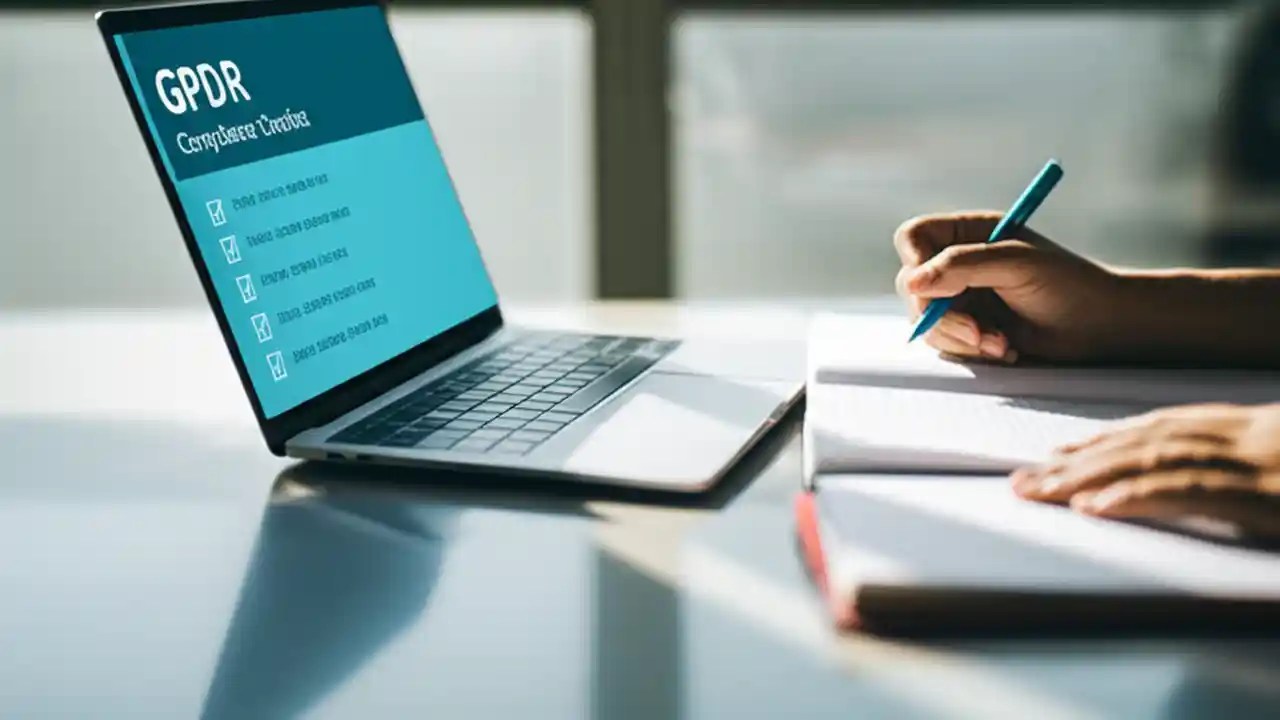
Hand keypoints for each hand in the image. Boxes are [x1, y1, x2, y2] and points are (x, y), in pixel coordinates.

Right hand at [893, 211, 1125, 362]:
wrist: (1100, 327)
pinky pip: (945, 343)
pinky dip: (972, 351)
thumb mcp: (1016, 264)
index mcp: (968, 232)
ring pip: (926, 320)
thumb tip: (912, 282)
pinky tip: (1006, 349)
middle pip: (913, 285)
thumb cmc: (1068, 284)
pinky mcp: (967, 329)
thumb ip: (962, 266)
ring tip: (1002, 344)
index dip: (914, 260)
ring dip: (961, 338)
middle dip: (943, 314)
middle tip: (977, 331)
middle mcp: (957, 263)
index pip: (914, 237)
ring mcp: (960, 298)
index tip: (925, 287)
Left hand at [1012, 403, 1279, 539]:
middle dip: (1077, 461)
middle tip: (1024, 479)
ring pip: (1149, 461)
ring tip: (1039, 490)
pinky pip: (1187, 492)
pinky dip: (1136, 495)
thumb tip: (1210, 474)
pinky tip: (1094, 507)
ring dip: (1087, 475)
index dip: (1106, 439)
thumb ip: (1248, 465)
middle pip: (1141, 444)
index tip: (1061, 452)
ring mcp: (1250, 462)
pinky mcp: (1263, 494)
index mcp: (1247, 428)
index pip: (1162, 429)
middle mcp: (1241, 436)